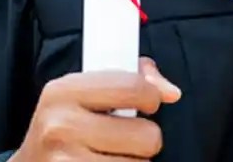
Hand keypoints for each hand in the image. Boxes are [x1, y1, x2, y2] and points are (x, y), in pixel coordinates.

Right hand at [14, 57, 181, 159]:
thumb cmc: (65, 125)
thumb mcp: (85, 92)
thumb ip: (132, 79)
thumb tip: (171, 92)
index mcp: (63, 91)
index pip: (132, 87)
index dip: (151, 97)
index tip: (146, 103)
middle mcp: (61, 126)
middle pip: (147, 136)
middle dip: (145, 138)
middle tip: (126, 137)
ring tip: (111, 155)